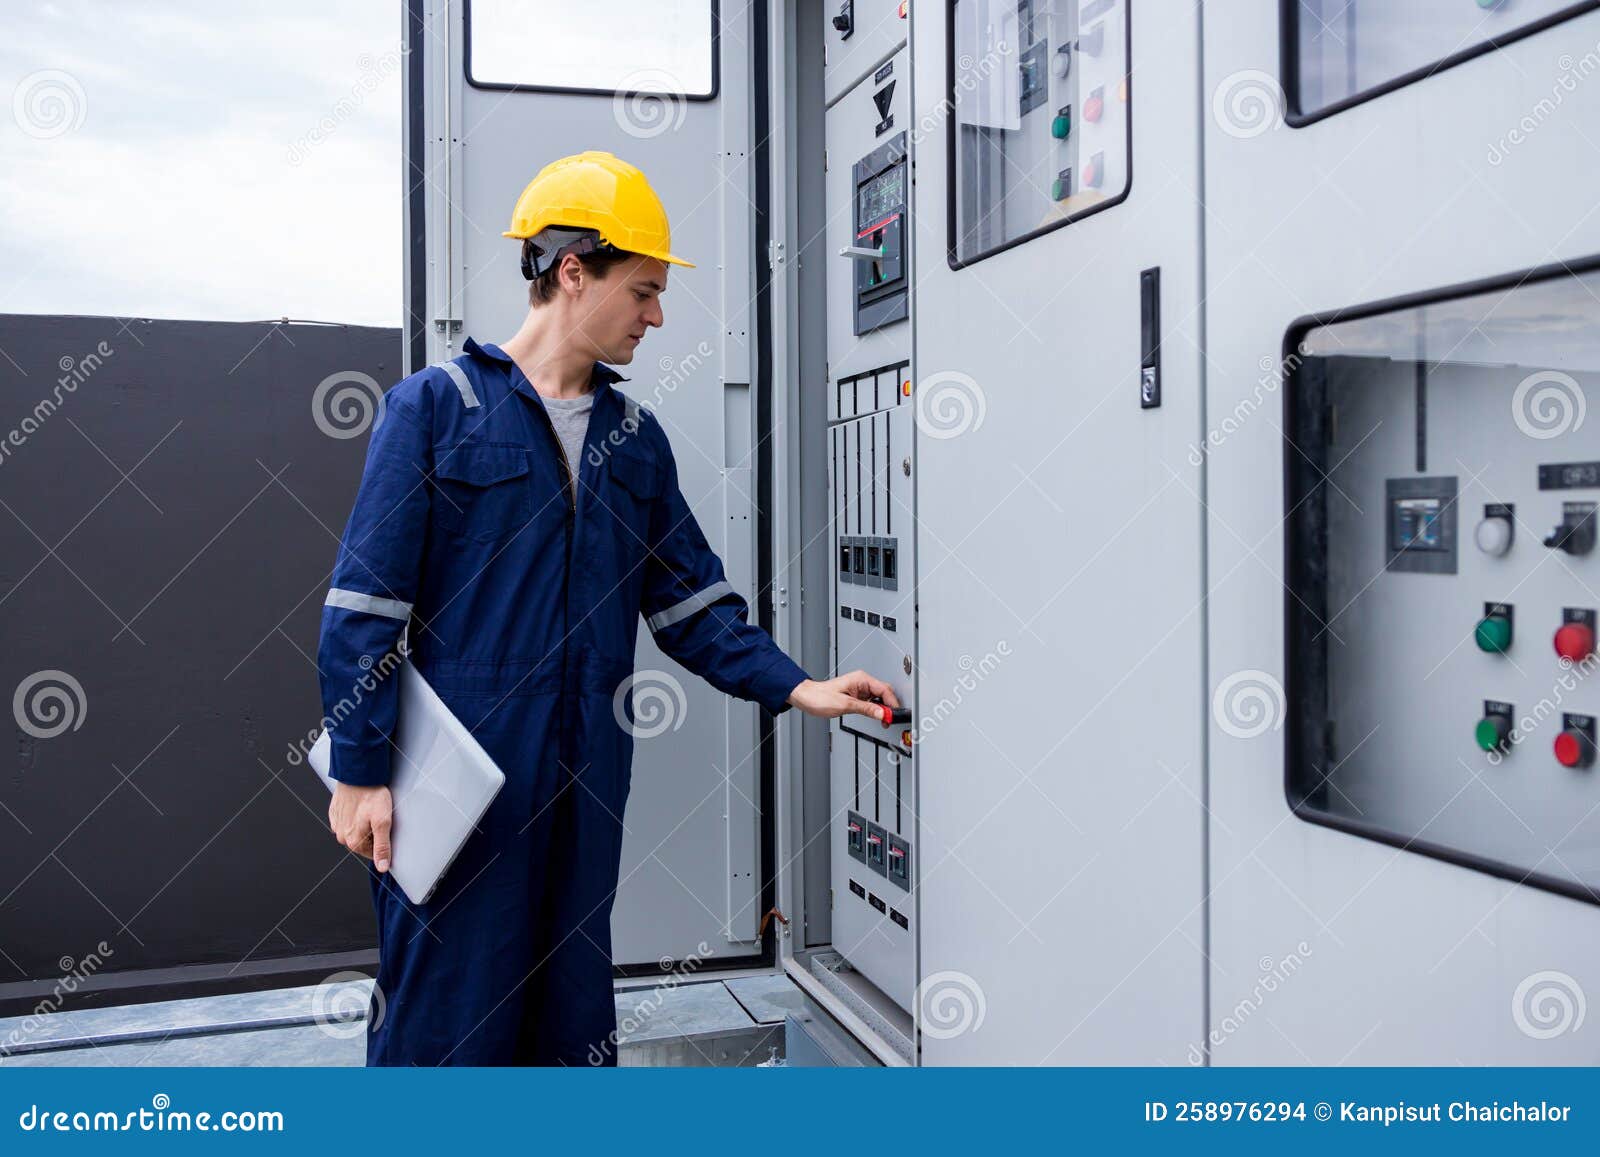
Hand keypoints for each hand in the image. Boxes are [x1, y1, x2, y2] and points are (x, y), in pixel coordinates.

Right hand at [329, 782, 393, 872]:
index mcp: (352, 841)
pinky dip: (354, 817)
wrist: (357, 774)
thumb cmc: (372, 795)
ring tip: (371, 811)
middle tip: (380, 818)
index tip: (388, 830)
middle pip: (363, 843)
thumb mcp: (383, 822)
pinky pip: (346, 821)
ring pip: (354, 832)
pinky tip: (361, 807)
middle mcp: (341, 836)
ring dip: (363, 825)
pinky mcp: (335, 813)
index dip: (383, 843)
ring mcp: (336, 824)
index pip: (372, 853)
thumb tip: (382, 868)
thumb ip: (382, 846)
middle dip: (373, 834)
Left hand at [786, 670, 901, 724]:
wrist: (806, 697)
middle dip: (889, 706)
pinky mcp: (856, 696)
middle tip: (889, 719)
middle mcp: (862, 682)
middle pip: (884, 693)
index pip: (884, 689)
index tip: (893, 714)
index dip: (892, 703)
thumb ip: (866, 709)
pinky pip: (871, 702)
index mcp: (861, 679)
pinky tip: (875, 716)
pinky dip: (875, 709)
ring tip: (883, 720)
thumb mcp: (845, 705)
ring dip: (882, 708)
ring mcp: (859, 689)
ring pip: (879, 698)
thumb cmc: (820, 697)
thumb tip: (881, 713)